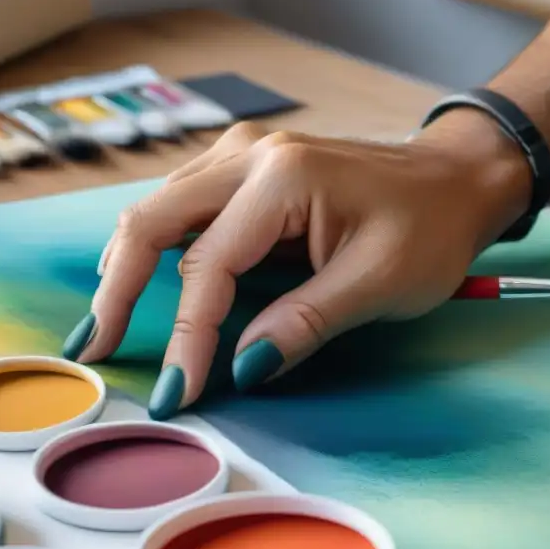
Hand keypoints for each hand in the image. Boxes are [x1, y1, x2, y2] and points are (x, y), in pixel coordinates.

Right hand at [65, 118, 530, 418]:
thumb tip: (243, 366)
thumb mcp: (380, 281)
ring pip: (159, 209)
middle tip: (94, 350)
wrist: (455, 180)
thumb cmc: (431, 227)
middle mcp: (250, 154)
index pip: (209, 267)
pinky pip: (183, 206)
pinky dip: (157, 247)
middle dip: (117, 289)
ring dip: (127, 266)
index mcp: (283, 178)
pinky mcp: (245, 166)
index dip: (188, 338)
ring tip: (107, 323)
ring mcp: (243, 154)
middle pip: (153, 222)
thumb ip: (306, 322)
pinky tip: (142, 281)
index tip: (177, 394)